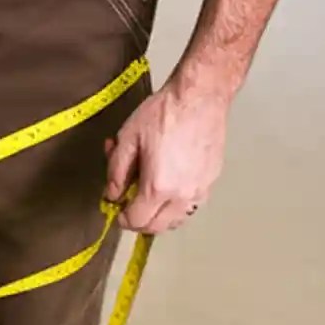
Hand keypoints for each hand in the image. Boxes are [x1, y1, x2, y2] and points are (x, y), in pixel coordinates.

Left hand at [104, 80, 228, 233]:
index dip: (122, 218)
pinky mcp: (211, 181)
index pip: (137, 221)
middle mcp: (183, 195)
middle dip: (140, 221)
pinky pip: (191, 205)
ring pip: (177, 220)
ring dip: (160, 215)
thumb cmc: (164, 113)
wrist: (199, 97)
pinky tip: (168, 184)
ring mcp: (201, 190)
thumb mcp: (128, 139)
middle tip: (129, 204)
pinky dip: (176, 204)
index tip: (117, 209)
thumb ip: (116, 172)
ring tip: (148, 193)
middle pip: (158, 227)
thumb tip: (112, 194)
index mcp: (159, 187)